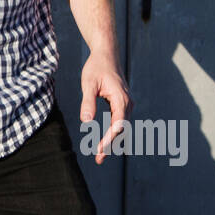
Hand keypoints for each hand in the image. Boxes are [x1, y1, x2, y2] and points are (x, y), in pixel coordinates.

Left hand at [78, 49, 131, 163]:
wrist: (106, 54)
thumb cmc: (96, 67)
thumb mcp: (88, 84)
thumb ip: (88, 102)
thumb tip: (86, 122)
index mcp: (121, 99)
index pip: (118, 125)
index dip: (109, 139)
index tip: (98, 149)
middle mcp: (127, 103)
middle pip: (122, 130)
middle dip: (111, 145)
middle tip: (98, 159)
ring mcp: (127, 104)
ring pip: (122, 127)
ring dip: (113, 141)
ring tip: (100, 155)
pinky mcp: (122, 104)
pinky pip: (120, 122)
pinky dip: (113, 132)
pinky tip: (105, 141)